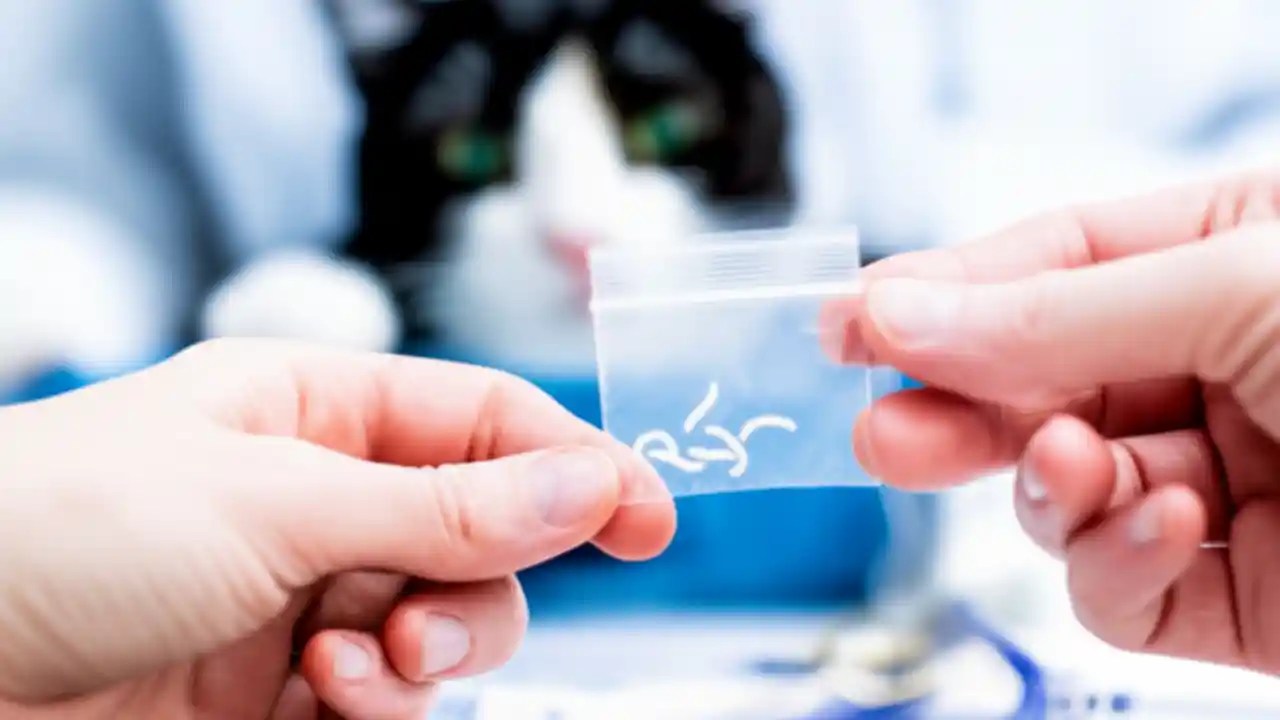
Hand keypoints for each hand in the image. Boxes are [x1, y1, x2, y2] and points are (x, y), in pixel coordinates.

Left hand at [0, 339, 674, 717]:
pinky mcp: (278, 683)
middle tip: (435, 630)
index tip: (652, 519)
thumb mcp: (275, 500)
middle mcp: (326, 497)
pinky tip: (324, 697)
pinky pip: (383, 696)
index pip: (489, 424)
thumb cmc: (63, 522)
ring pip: (441, 626)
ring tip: (357, 670)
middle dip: (483, 588)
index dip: (576, 464)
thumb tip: (587, 486)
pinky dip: (377, 705)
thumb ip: (443, 506)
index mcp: (322, 409)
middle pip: (482, 538)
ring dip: (426, 656)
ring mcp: (305, 592)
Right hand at [823, 172, 1279, 672]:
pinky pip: (1112, 585)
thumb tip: (900, 316)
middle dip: (955, 408)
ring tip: (1064, 469)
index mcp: (1234, 255)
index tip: (847, 323)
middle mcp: (1220, 366)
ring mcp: (1218, 483)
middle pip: (1034, 383)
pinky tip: (1156, 526)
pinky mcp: (1222, 591)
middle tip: (884, 430)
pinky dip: (1111, 562)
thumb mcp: (1238, 290)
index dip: (944, 292)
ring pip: (1056, 490)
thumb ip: (1054, 314)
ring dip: (1044, 484)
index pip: (1053, 263)